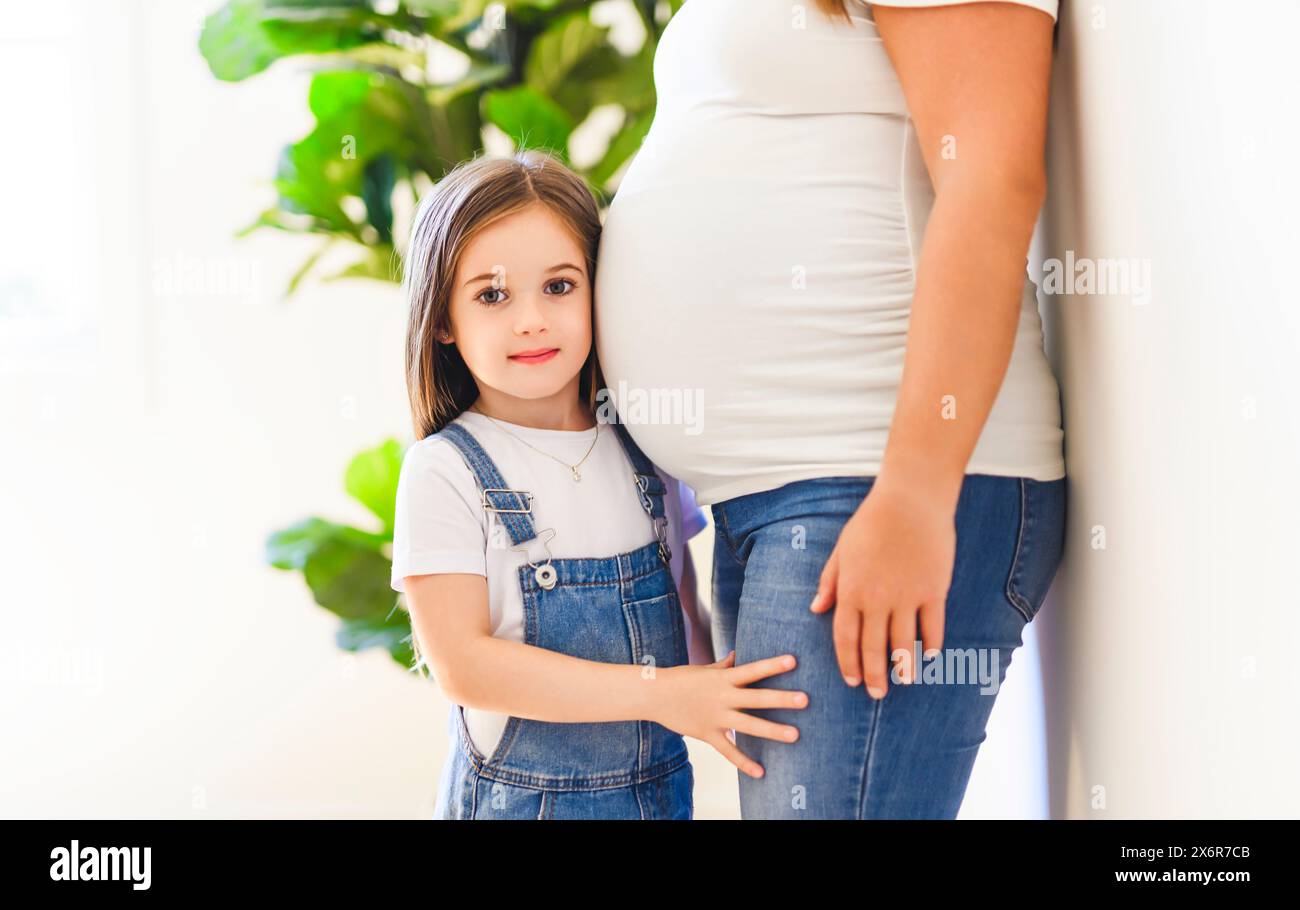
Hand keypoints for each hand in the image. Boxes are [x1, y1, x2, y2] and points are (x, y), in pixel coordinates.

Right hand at [652, 651, 807, 778]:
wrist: (654, 695)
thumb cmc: (681, 678)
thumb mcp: (704, 669)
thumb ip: (724, 664)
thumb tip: (738, 655)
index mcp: (724, 678)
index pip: (753, 669)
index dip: (772, 665)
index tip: (794, 660)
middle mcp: (723, 697)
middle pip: (757, 698)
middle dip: (782, 699)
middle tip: (806, 699)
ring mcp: (716, 717)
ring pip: (749, 725)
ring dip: (772, 730)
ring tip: (795, 735)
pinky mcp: (708, 734)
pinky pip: (729, 751)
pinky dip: (744, 763)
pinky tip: (761, 772)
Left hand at [808, 477, 955, 698]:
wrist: (911, 501)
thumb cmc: (872, 522)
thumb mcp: (841, 550)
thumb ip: (829, 583)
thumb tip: (816, 610)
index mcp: (851, 590)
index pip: (846, 638)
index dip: (848, 663)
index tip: (853, 680)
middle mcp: (878, 599)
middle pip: (873, 648)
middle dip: (874, 675)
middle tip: (877, 693)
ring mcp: (908, 597)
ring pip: (904, 644)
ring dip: (903, 668)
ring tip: (903, 681)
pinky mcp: (933, 591)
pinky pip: (932, 627)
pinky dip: (931, 646)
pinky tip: (928, 656)